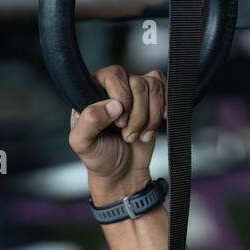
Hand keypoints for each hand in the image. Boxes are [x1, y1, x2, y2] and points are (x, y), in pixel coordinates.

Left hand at [68, 66, 164, 195]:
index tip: (118, 123)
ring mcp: (135, 91)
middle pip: (137, 82)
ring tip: (137, 135)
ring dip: (149, 118)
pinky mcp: (153, 99)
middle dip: (137, 114)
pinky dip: (161, 114)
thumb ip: (89, 122)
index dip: (121, 98)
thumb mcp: (83, 144)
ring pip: (153, 87)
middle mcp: (114, 87)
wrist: (122, 173)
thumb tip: (113, 105)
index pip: (113, 76)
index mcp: (92, 91)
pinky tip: (150, 129)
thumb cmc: (100, 157)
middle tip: (126, 134)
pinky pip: (165, 91)